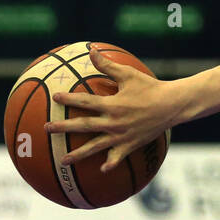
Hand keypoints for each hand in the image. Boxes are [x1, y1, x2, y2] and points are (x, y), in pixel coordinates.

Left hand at [46, 47, 180, 172]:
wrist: (172, 105)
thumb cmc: (150, 87)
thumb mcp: (128, 74)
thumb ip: (107, 65)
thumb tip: (91, 50)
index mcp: (111, 104)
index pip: (85, 102)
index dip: (68, 99)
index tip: (54, 98)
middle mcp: (113, 122)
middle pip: (83, 126)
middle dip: (63, 128)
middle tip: (47, 129)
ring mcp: (121, 136)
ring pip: (95, 146)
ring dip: (78, 154)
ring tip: (63, 160)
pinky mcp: (130, 145)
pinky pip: (118, 157)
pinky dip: (110, 163)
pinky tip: (101, 170)